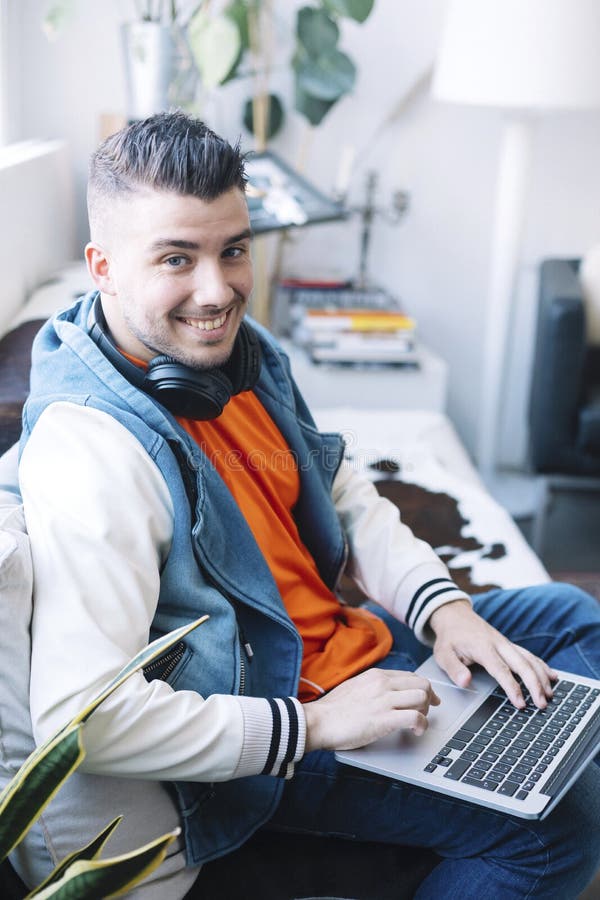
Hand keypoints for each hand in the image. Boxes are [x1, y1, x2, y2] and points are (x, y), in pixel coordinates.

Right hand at [303, 668, 439, 751]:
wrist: (318, 721)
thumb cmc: (332, 709)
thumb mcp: (354, 686)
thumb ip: (372, 686)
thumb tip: (386, 692)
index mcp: (376, 675)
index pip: (410, 676)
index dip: (423, 688)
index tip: (428, 698)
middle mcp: (383, 684)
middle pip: (422, 684)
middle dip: (429, 698)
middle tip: (426, 712)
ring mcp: (384, 700)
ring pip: (422, 697)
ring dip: (426, 712)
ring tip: (418, 722)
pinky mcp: (384, 719)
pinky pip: (415, 717)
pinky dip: (421, 725)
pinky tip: (416, 731)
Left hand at [428, 600, 556, 708]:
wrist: (454, 615)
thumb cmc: (449, 637)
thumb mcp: (442, 654)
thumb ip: (454, 668)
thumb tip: (465, 682)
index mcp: (482, 648)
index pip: (501, 670)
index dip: (512, 687)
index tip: (521, 704)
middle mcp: (499, 644)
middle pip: (522, 664)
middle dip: (535, 685)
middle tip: (542, 704)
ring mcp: (506, 643)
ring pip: (529, 659)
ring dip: (542, 677)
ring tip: (550, 695)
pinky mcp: (509, 644)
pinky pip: (529, 655)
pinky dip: (542, 666)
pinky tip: (553, 677)